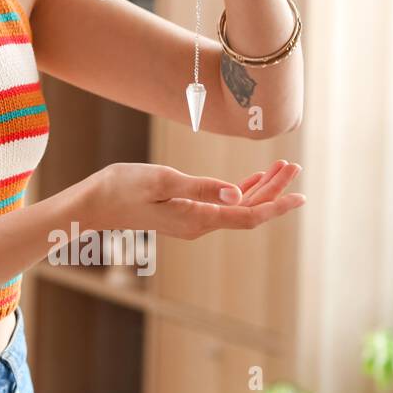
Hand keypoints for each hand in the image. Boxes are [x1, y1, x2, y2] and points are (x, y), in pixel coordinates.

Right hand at [81, 160, 304, 238]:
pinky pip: (221, 205)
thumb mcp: (161, 181)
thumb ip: (200, 187)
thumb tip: (235, 193)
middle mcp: (198, 225)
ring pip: (236, 207)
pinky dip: (239, 191)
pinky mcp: (184, 213)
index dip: (276, 204)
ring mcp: (191, 221)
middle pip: (247, 211)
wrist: (92, 204)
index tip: (300, 194)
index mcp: (197, 218)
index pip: (247, 215)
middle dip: (274, 190)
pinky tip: (251, 180)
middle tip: (294, 167)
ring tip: (281, 168)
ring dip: (260, 189)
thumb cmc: (121, 188)